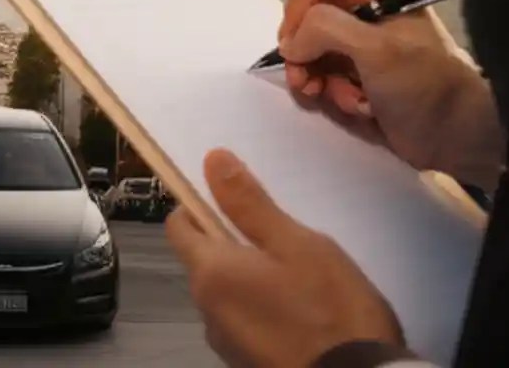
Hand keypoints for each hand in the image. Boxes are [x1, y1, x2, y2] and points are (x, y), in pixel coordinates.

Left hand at [167, 149, 403, 367]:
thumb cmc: (329, 308)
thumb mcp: (296, 244)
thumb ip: (249, 204)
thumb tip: (212, 160)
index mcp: (209, 273)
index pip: (179, 226)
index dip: (199, 205)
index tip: (233, 199)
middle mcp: (205, 309)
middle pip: (203, 261)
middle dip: (231, 242)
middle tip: (279, 235)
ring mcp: (224, 342)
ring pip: (225, 293)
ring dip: (248, 278)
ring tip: (296, 274)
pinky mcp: (245, 362)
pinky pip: (243, 321)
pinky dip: (260, 308)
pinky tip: (298, 308)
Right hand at [277, 0, 504, 191]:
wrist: (458, 136)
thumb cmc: (426, 84)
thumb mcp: (378, 49)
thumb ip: (326, 30)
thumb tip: (290, 43)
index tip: (298, 37)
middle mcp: (366, 9)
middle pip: (308, 11)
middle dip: (302, 47)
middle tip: (304, 76)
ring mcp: (360, 44)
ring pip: (310, 48)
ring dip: (314, 76)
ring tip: (330, 96)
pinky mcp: (357, 75)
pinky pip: (323, 75)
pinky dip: (330, 93)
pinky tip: (354, 107)